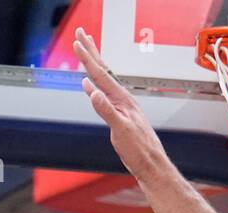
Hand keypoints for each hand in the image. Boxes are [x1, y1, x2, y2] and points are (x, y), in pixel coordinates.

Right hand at [72, 28, 169, 181]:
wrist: (151, 164)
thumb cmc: (139, 150)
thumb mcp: (121, 130)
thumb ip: (107, 110)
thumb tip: (92, 91)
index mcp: (122, 99)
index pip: (101, 74)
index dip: (87, 58)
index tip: (77, 42)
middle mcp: (122, 99)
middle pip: (103, 70)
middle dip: (91, 51)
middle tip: (80, 33)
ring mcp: (122, 106)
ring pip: (104, 80)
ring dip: (94, 64)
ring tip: (87, 51)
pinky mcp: (120, 115)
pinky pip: (104, 93)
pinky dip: (95, 85)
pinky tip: (91, 85)